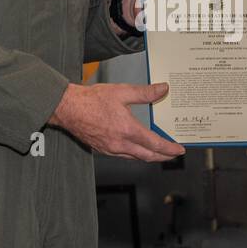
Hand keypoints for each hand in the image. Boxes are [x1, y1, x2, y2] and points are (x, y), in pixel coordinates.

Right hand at [49, 82, 185, 160]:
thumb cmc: (90, 100)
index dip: (170, 148)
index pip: (155, 144)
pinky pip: (124, 156)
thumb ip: (145, 93)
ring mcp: (110, 149)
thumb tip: (162, 89)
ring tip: (159, 152)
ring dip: (150, 156)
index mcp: (127, 130)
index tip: (179, 149)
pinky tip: (137, 148)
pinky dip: (135, 154)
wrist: (67, 108)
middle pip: (148, 156)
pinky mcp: (102, 150)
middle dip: (163, 156)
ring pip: (136, 158)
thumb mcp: (122, 92)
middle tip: (173, 154)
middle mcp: (120, 144)